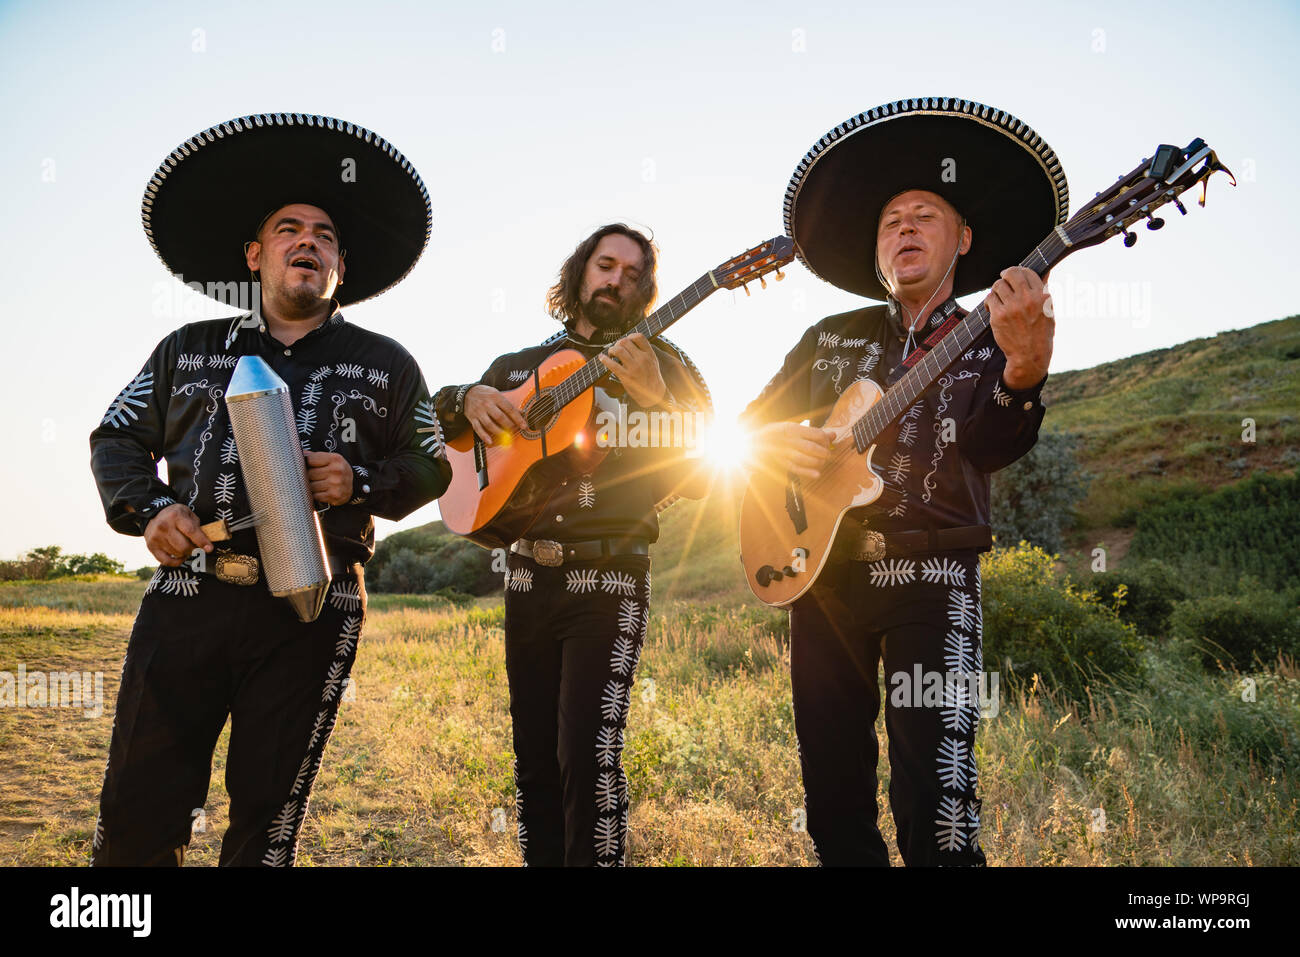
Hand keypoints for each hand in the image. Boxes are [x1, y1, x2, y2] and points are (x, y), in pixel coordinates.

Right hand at [144, 503, 213, 566]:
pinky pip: (166, 561)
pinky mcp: (151, 547)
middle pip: (184, 546)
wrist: (153, 514)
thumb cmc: (175, 515)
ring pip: (177, 554)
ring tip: (186, 548)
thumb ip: (197, 527)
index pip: (191, 531)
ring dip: (185, 554)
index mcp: (176, 516)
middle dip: (194, 550)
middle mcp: (164, 527)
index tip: (209, 549)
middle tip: (197, 548)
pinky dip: (176, 562)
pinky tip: (181, 557)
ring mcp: (156, 538)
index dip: (202, 541)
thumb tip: (205, 543)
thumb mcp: (188, 514)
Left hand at [305, 451, 353, 504]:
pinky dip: (315, 495)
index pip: (310, 460)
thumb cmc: (337, 471)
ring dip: (311, 486)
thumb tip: (299, 454)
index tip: (310, 465)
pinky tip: (322, 491)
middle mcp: (337, 471)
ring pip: (310, 486)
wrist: (353, 485)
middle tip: (315, 477)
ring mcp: (336, 484)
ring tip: (318, 484)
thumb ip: (315, 456)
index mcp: (335, 459)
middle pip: (309, 474)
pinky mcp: (334, 496)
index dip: (307, 463)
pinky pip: (315, 496)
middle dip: (308, 476)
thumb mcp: (331, 459)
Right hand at [464, 384, 526, 445]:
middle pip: (500, 418)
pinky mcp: (472, 418)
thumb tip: (521, 413)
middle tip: (515, 430)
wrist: (467, 393)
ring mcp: (479, 412)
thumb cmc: (485, 394)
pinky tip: (490, 441)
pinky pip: (478, 429)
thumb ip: (508, 404)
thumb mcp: (497, 394)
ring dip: (499, 432)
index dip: (518, 419)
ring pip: (490, 425)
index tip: (524, 426)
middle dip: (510, 426)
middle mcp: (487, 404)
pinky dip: (484, 436)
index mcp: (495, 397)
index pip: (509, 409)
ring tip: (506, 437)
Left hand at [598, 333, 665, 407]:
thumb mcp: (653, 361)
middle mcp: (642, 359)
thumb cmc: (652, 377)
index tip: (626, 341)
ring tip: (611, 354)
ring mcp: (634, 368)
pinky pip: (612, 364)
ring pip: (618, 350)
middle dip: (618, 343)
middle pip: (625, 342)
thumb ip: (644, 351)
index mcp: (650, 354)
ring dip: (612, 350)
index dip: (629, 336)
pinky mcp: (626, 376)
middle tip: (616, 348)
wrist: (654, 394)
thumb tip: (629, 342)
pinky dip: (604, 359)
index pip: (639, 337)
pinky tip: (602, 358)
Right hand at [748, 422, 833, 479]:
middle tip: (827, 454)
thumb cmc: (779, 434)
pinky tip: (817, 475)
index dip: (826, 440)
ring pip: (805, 459)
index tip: (827, 442)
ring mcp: (784, 453)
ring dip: (818, 462)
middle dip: (824, 452)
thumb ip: (814, 432)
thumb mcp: (794, 427)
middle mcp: (788, 440)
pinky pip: (796, 469)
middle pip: (812, 448)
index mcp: (792, 428)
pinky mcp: (782, 463)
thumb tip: (833, 435)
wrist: (756, 442)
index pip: (816, 434)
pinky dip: (808, 473)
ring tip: (822, 462)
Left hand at [987, 267, 1054, 388]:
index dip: (1020, 271)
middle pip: (1011, 273)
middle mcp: (1028, 299)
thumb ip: (1043, 292)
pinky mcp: (999, 316)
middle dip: (1005, 274)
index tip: (1015, 276)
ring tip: (998, 298)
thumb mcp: (1049, 311)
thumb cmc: (1040, 334)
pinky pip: (989, 298)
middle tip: (1003, 279)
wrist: (1030, 356)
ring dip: (996, 290)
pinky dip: (989, 301)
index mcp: (1042, 296)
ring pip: (998, 285)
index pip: (1028, 272)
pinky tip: (992, 308)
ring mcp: (1012, 307)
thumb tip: (1045, 272)